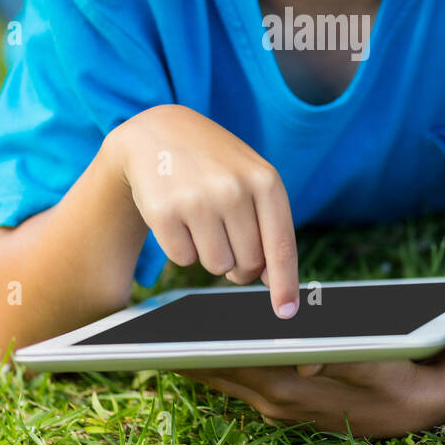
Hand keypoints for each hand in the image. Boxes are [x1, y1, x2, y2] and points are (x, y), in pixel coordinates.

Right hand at [106, 105, 298, 317]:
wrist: (159, 132)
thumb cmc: (215, 163)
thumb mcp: (251, 179)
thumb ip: (268, 224)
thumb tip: (272, 281)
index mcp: (265, 180)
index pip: (280, 245)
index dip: (284, 284)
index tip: (286, 312)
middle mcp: (233, 189)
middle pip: (248, 263)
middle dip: (240, 261)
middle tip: (226, 232)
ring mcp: (197, 200)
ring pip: (216, 265)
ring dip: (210, 252)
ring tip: (201, 217)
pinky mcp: (164, 212)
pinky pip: (182, 259)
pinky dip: (181, 246)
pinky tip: (178, 214)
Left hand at [174, 356, 444, 438]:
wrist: (422, 404)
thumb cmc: (398, 373)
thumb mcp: (375, 363)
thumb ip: (340, 359)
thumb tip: (305, 359)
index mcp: (292, 390)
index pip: (232, 370)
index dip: (195, 358)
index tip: (159, 347)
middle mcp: (280, 403)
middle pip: (221, 377)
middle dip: (186, 359)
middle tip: (145, 338)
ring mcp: (282, 407)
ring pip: (230, 381)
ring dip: (202, 364)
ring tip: (168, 338)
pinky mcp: (290, 404)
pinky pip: (247, 384)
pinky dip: (226, 367)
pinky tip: (213, 347)